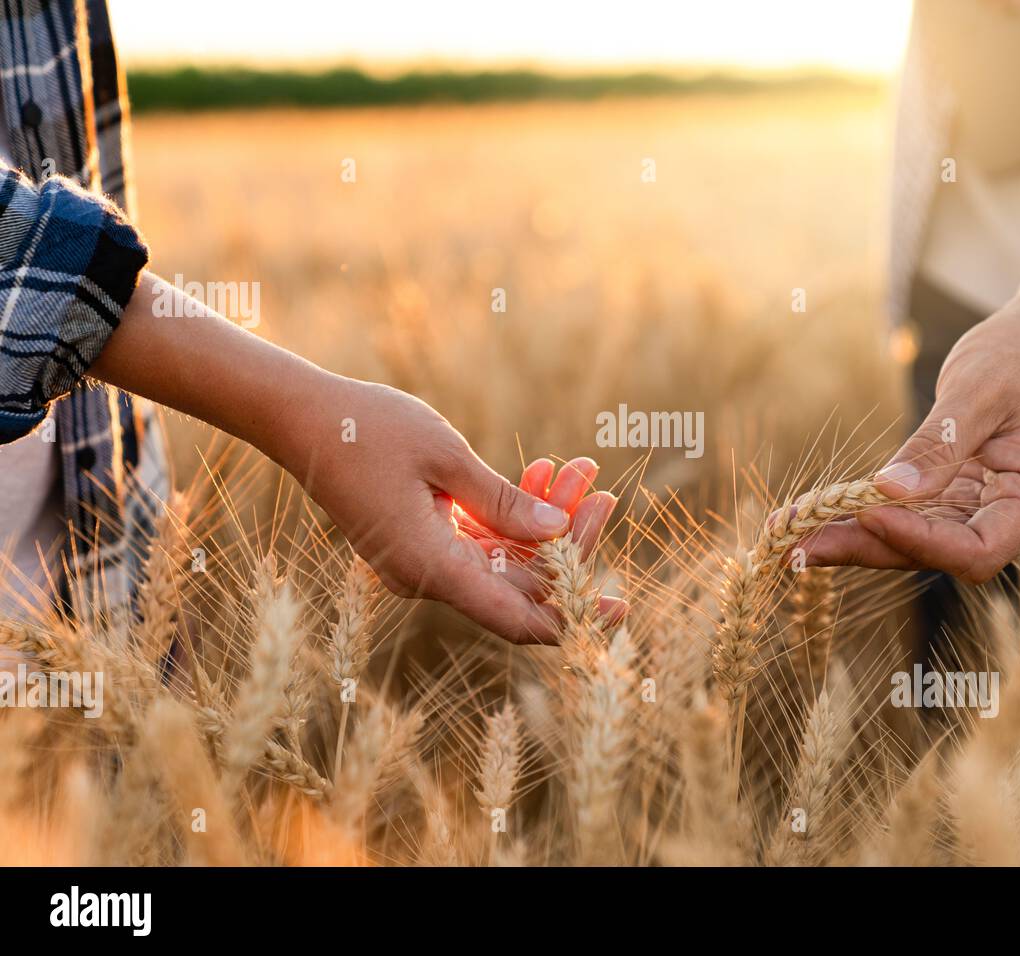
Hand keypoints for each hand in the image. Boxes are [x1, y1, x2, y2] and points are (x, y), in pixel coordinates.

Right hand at [279, 377, 620, 642]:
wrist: (299, 417)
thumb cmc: (367, 429)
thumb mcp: (446, 458)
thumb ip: (504, 501)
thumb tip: (557, 532)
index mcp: (431, 567)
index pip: (517, 619)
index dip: (574, 619)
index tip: (620, 604)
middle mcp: (426, 577)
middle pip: (519, 585)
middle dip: (569, 543)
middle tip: (602, 493)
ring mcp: (423, 561)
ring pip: (505, 559)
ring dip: (544, 519)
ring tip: (580, 469)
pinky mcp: (420, 541)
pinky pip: (481, 541)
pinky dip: (512, 513)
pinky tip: (542, 474)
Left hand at [800, 298, 1019, 582]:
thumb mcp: (978, 390)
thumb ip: (938, 446)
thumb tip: (888, 492)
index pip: (975, 550)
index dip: (917, 541)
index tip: (863, 513)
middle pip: (938, 555)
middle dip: (867, 547)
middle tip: (795, 545)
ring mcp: (993, 514)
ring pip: (920, 543)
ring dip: (858, 538)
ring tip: (793, 534)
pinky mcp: (966, 502)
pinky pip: (916, 520)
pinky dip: (871, 517)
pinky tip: (822, 515)